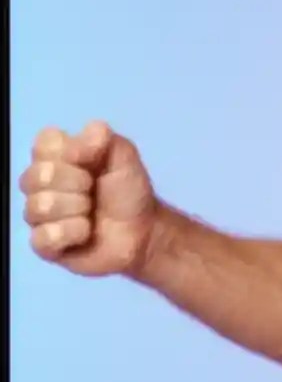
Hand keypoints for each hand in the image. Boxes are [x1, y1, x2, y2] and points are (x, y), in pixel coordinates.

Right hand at [20, 121, 158, 276]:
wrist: (143, 230)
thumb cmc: (128, 191)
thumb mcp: (124, 156)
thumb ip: (102, 137)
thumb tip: (82, 137)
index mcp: (55, 156)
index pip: (42, 142)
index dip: (70, 152)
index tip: (91, 161)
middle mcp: (39, 184)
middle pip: (38, 175)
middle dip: (77, 183)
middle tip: (94, 190)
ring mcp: (38, 215)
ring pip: (40, 206)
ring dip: (77, 209)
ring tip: (91, 213)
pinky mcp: (43, 244)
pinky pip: (44, 236)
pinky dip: (72, 233)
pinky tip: (85, 232)